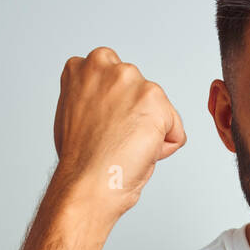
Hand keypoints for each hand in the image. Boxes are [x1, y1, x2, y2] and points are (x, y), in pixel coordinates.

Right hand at [51, 46, 185, 217]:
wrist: (87, 183)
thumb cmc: (79, 159)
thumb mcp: (74, 111)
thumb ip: (93, 96)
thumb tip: (108, 102)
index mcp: (86, 67)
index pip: (118, 78)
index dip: (116, 109)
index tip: (103, 126)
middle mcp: (109, 67)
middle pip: (143, 93)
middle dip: (136, 116)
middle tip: (114, 139)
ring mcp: (133, 82)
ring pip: (160, 111)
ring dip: (150, 132)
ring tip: (124, 147)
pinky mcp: (155, 102)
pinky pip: (176, 131)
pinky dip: (164, 148)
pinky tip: (139, 154)